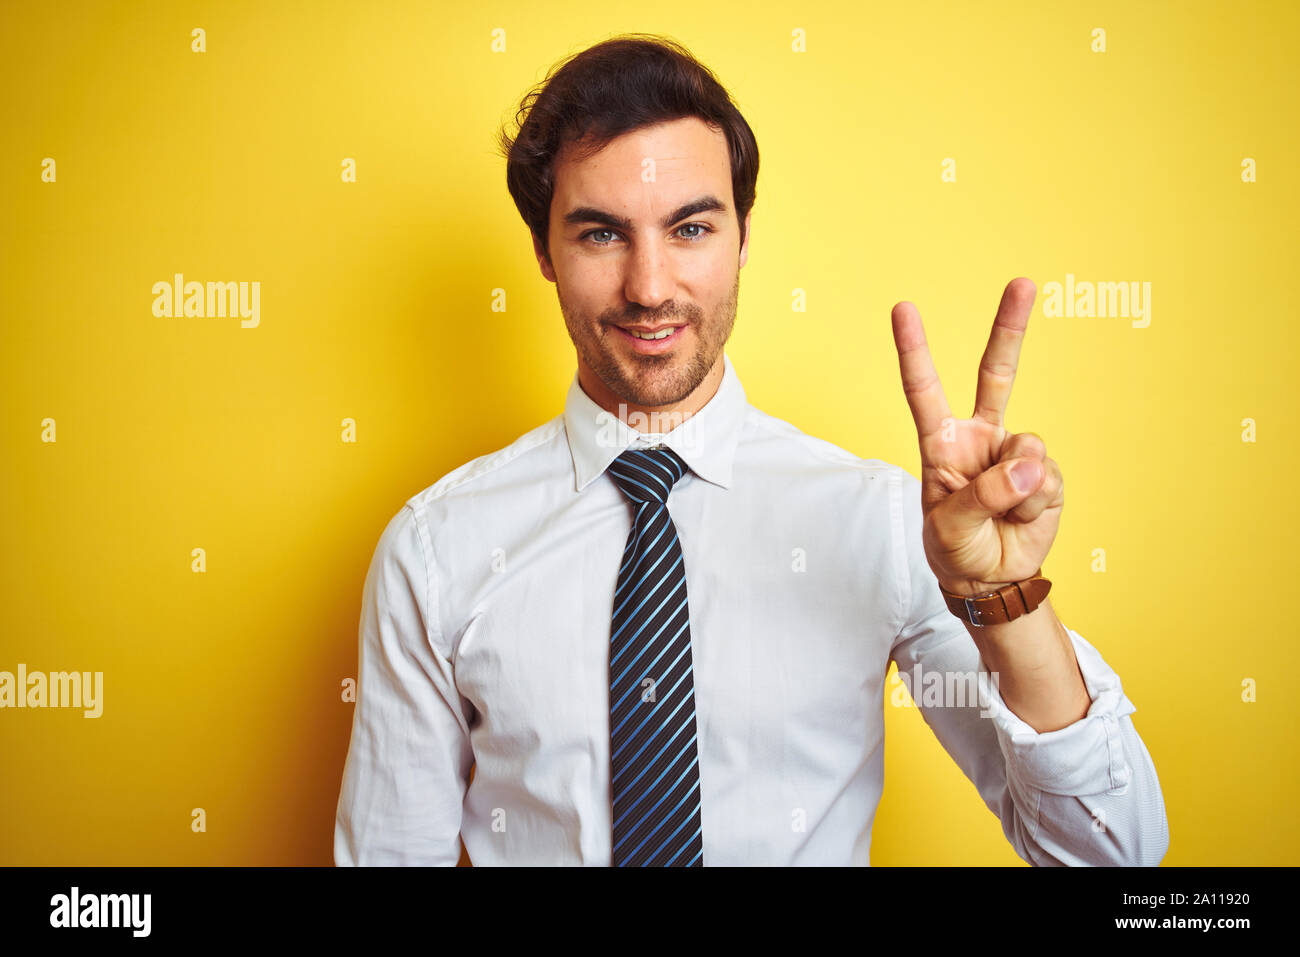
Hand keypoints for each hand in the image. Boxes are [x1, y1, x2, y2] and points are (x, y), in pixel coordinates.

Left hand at [890, 278, 1063, 597]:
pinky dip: (1035, 503)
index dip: (914, 349)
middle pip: (997, 374)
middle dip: (1010, 327)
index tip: (903, 308)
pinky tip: (1023, 517)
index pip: (924, 390)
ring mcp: (1016, 453)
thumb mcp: (949, 527)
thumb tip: (1027, 463)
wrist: (992, 580)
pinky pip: (1047, 479)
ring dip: (1016, 488)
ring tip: (1000, 514)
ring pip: (1027, 446)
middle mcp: (980, 437)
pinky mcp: (1047, 474)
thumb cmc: (956, 547)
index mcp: (942, 442)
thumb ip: (982, 495)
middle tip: (1023, 283)